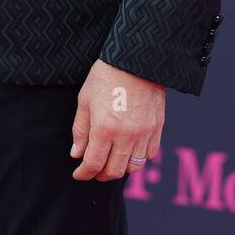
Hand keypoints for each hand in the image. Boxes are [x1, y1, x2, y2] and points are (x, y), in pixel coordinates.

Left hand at [70, 60, 164, 180]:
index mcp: (104, 129)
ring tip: (111, 161)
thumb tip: (77, 154)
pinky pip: (150, 154)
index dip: (84, 173)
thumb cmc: (106, 76)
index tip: (79, 174)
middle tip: (93, 171)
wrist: (135, 59)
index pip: (93, 164)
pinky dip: (139, 158)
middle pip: (114, 171)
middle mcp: (126, 135)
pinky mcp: (157, 127)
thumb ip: (80, 130)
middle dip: (101, 175)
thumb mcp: (85, 100)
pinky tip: (129, 150)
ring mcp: (144, 133)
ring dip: (120, 168)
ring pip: (134, 166)